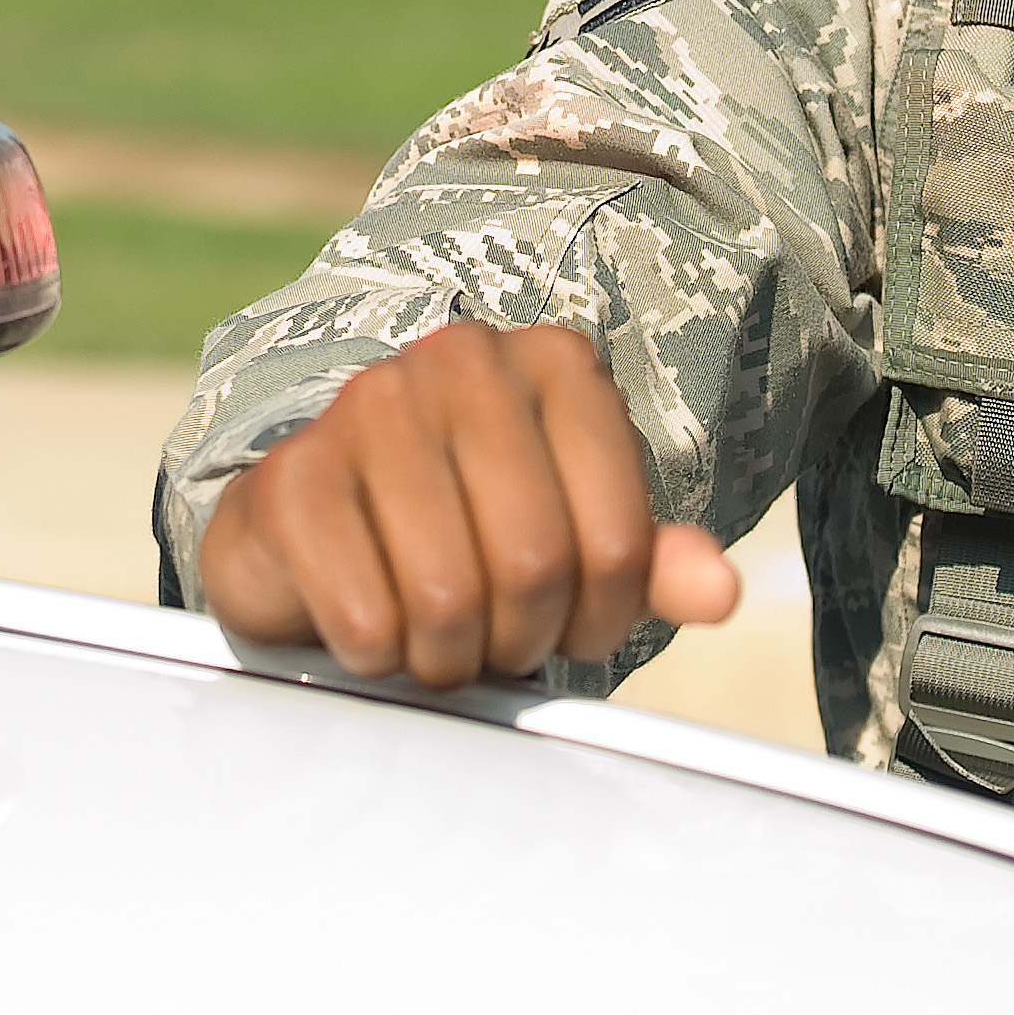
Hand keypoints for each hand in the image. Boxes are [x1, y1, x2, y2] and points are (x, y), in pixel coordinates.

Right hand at [199, 320, 740, 689]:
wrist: (322, 534)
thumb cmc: (469, 535)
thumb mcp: (577, 541)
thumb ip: (651, 563)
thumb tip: (721, 592)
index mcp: (555, 362)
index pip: (617, 540)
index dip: (600, 619)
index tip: (569, 628)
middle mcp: (462, 358)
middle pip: (535, 564)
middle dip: (520, 639)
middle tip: (494, 641)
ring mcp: (368, 403)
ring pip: (449, 596)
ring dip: (447, 656)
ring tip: (437, 639)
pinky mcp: (292, 475)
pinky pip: (365, 615)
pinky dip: (376, 656)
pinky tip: (371, 632)